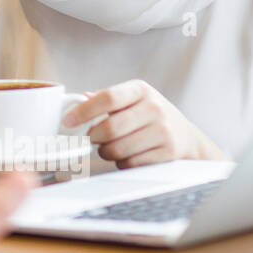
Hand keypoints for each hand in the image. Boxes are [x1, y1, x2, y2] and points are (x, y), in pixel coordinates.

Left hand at [62, 79, 227, 167]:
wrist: (185, 136)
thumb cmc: (148, 116)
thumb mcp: (131, 99)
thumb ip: (103, 99)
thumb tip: (78, 98)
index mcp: (140, 90)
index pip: (107, 97)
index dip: (83, 111)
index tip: (67, 121)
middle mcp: (154, 108)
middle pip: (110, 128)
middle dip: (92, 137)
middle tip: (88, 139)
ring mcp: (163, 131)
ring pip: (118, 149)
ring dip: (106, 152)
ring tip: (109, 147)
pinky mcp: (167, 152)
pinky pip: (131, 163)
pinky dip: (122, 162)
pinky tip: (127, 155)